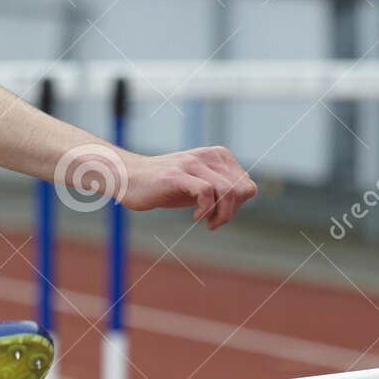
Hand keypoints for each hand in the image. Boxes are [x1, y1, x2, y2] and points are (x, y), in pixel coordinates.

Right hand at [118, 147, 257, 229]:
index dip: (237, 207)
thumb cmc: (165, 186)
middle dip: (231, 212)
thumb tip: (249, 192)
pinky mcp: (177, 175)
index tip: (218, 215)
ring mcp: (192, 164)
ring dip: (222, 215)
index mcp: (217, 155)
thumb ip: (223, 189)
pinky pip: (206, 192)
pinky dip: (206, 210)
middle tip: (213, 222)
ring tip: (207, 223)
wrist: (129, 178)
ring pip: (227, 191)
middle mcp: (208, 155)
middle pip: (241, 190)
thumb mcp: (199, 186)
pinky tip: (195, 218)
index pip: (247, 185)